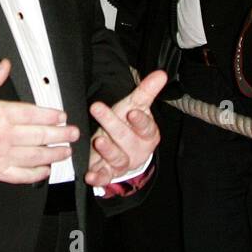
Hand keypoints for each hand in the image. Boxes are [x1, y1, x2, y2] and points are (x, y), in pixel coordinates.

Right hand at [0, 59, 80, 183]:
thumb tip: (4, 65)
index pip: (35, 113)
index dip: (52, 115)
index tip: (63, 116)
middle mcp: (4, 135)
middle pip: (41, 135)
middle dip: (61, 134)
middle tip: (73, 133)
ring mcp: (1, 155)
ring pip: (36, 155)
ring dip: (55, 153)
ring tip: (66, 151)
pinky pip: (22, 175)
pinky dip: (37, 173)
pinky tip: (46, 170)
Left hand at [84, 70, 167, 185]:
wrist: (125, 151)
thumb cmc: (130, 125)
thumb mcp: (137, 107)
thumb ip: (147, 92)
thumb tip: (161, 73)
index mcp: (148, 134)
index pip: (146, 127)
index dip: (140, 120)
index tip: (131, 112)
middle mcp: (137, 150)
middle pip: (126, 139)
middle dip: (113, 125)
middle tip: (98, 108)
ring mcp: (124, 163)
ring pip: (117, 158)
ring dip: (107, 150)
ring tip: (98, 140)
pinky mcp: (109, 173)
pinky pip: (104, 177)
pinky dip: (98, 178)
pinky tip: (90, 175)